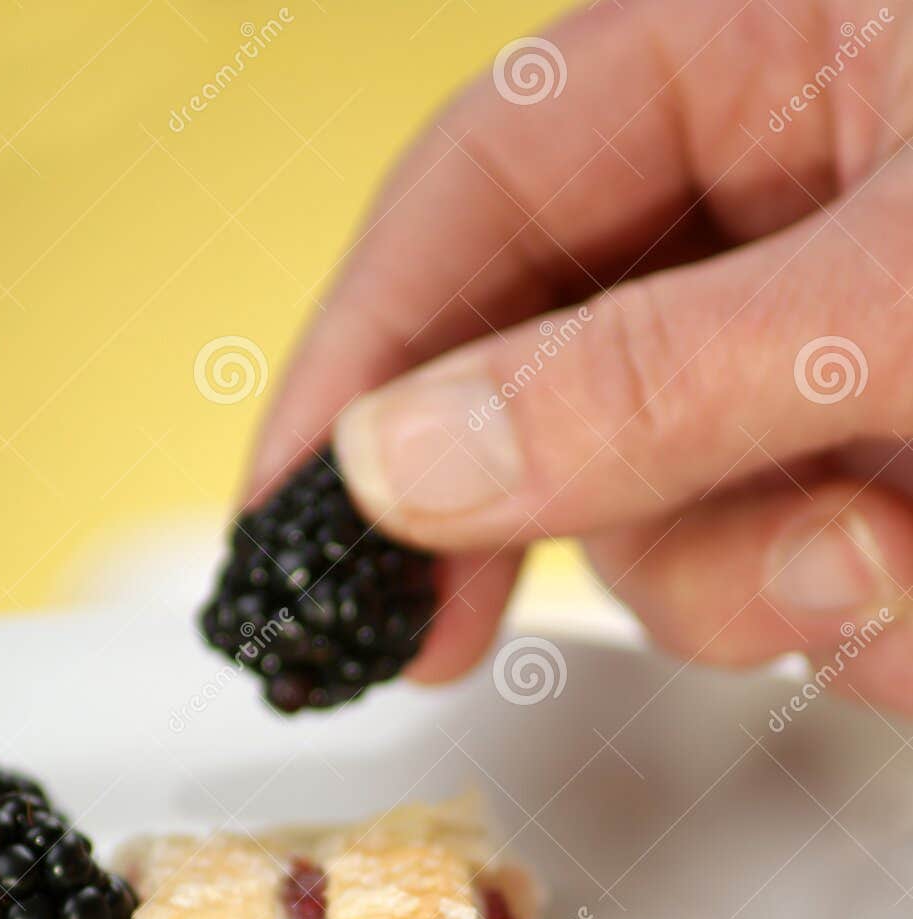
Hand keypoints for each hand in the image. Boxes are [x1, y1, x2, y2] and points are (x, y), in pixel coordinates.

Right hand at [250, 0, 912, 712]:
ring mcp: (842, 358)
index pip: (490, 181)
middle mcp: (791, 211)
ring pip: (679, 516)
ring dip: (763, 588)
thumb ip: (653, 381)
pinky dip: (858, 628)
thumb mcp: (898, 297)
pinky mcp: (895, 473)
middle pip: (563, 379)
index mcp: (773, 55)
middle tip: (436, 639)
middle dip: (566, 519)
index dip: (365, 347)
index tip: (287, 509)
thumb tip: (400, 464)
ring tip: (893, 564)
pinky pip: (800, 585)